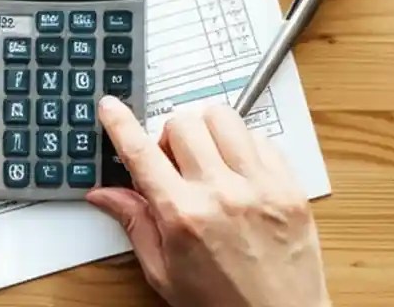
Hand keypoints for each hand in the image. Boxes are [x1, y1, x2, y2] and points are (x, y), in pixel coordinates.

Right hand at [88, 97, 330, 306]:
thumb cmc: (223, 306)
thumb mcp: (164, 274)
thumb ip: (135, 224)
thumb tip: (105, 194)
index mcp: (184, 217)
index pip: (141, 152)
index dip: (120, 124)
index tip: (111, 107)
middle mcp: (222, 194)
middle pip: (182, 123)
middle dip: (168, 136)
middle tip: (172, 162)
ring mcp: (260, 186)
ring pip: (223, 117)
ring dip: (206, 131)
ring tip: (207, 159)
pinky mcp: (289, 187)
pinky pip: (261, 137)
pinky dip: (243, 145)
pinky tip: (238, 171)